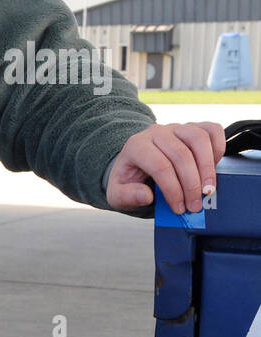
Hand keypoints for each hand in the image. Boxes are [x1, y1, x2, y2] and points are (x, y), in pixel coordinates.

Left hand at [106, 122, 225, 213]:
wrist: (137, 166)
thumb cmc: (130, 181)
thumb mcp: (118, 194)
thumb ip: (126, 196)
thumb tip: (145, 195)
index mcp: (136, 146)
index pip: (160, 166)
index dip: (173, 190)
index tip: (179, 208)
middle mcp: (156, 133)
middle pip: (181, 155)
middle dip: (192, 184)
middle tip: (195, 205)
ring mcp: (176, 128)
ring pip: (199, 139)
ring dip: (207, 168)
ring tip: (208, 191)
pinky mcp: (193, 127)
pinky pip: (212, 130)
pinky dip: (218, 148)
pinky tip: (214, 168)